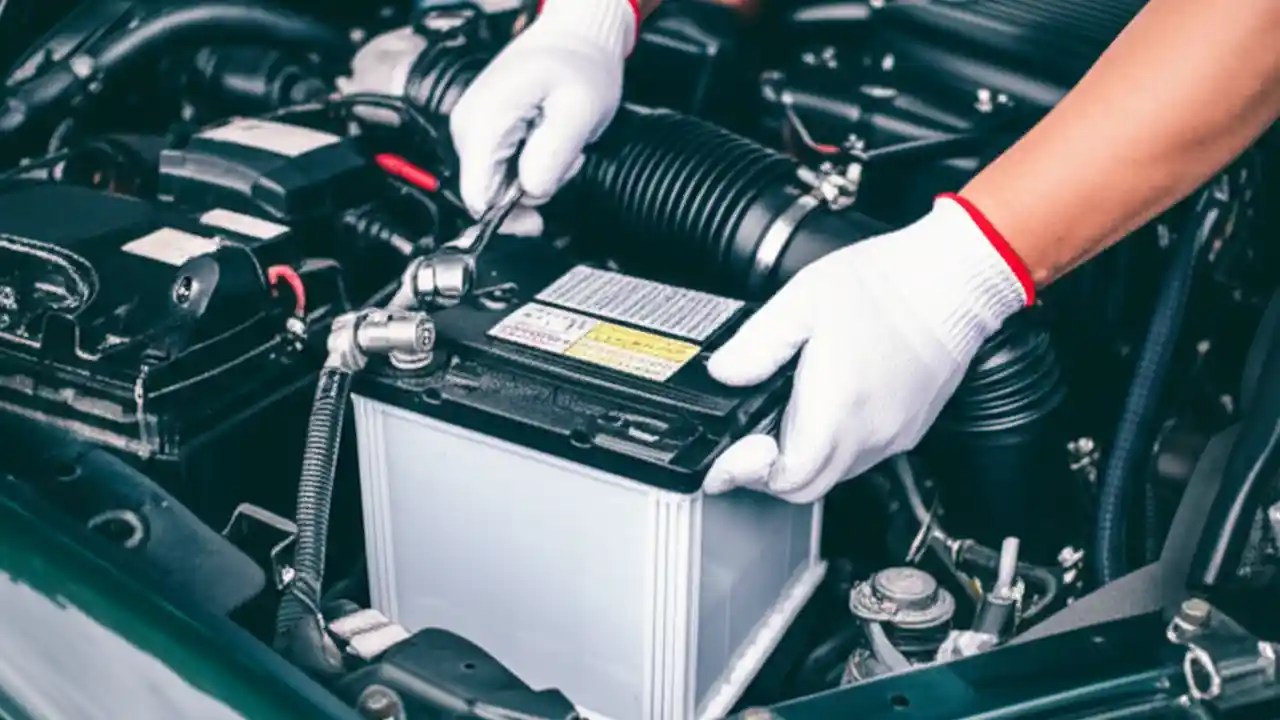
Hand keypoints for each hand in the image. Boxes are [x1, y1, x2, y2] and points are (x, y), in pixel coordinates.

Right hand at [449, 0, 635, 235]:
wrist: (574, 38)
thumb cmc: (580, 66)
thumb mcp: (581, 109)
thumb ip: (554, 152)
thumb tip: (530, 190)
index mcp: (484, 121)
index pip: (477, 197)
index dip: (509, 216)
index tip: (540, 217)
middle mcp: (467, 127)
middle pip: (486, 196)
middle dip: (529, 193)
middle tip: (564, 163)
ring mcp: (471, 130)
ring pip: (496, 187)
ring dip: (533, 179)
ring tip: (559, 147)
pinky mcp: (482, 133)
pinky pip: (500, 172)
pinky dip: (528, 168)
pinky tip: (546, 145)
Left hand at [703, 195, 1033, 502]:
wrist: (955, 278)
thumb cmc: (889, 283)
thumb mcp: (801, 301)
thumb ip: (755, 344)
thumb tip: (724, 373)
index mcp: (836, 408)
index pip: (784, 478)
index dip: (744, 475)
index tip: (722, 466)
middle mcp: (869, 432)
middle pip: (807, 487)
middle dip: (767, 476)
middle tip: (743, 449)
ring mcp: (894, 434)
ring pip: (835, 475)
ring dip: (802, 461)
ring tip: (781, 423)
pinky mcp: (911, 427)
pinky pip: (863, 455)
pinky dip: (833, 447)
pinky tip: (824, 412)